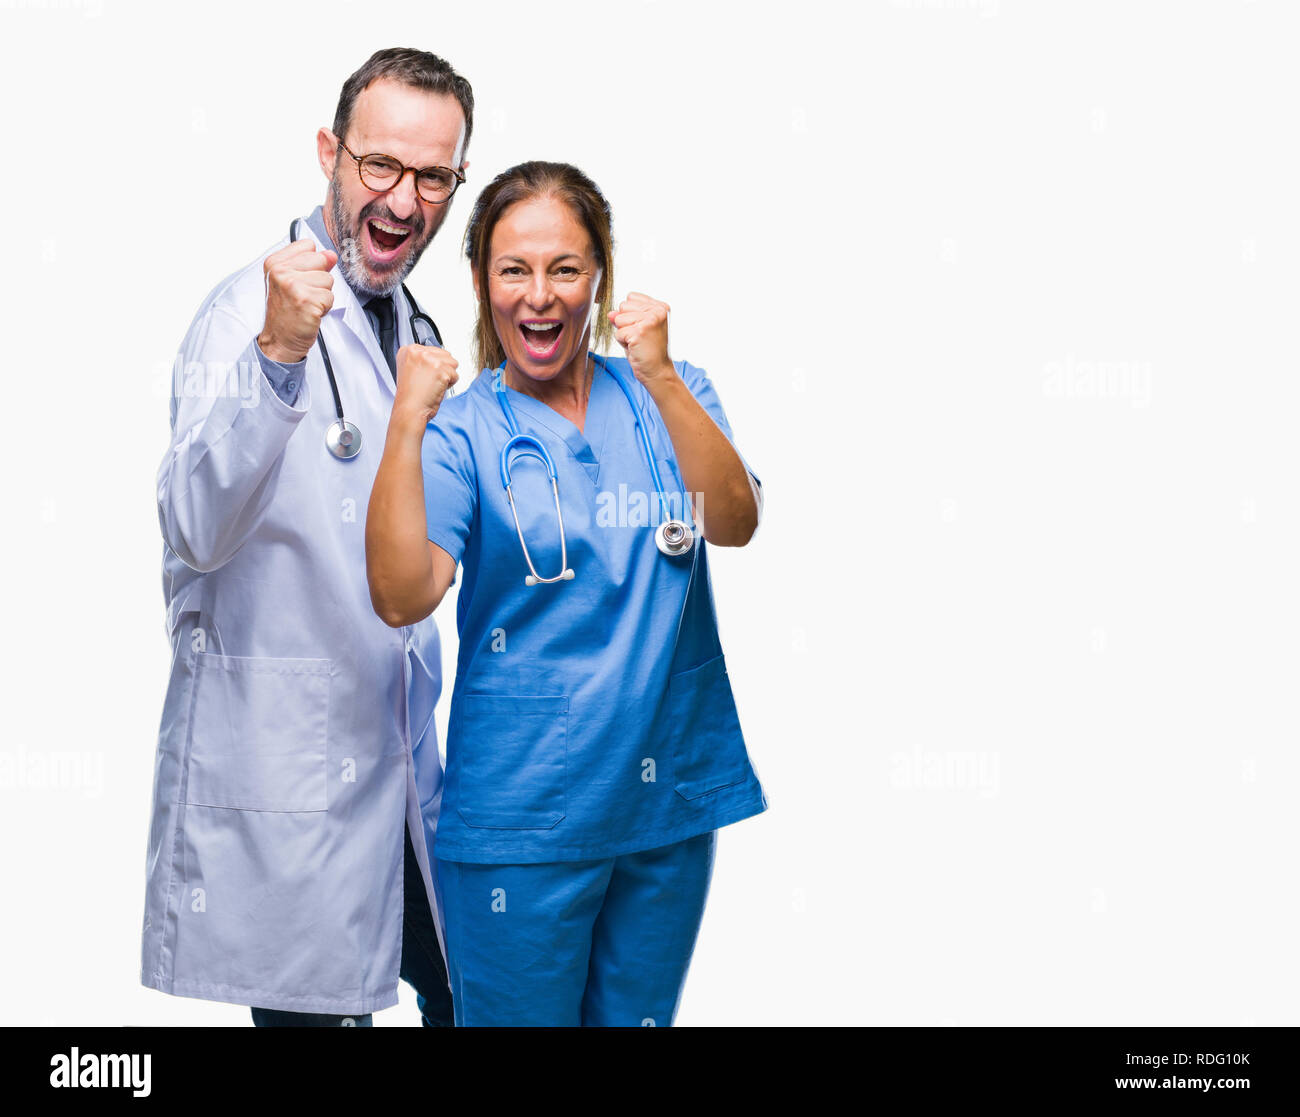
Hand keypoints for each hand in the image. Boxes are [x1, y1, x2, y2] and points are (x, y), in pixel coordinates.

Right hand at [258, 239, 337, 362]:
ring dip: (323, 295)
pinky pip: (330, 297)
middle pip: (322, 260)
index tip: (301, 278)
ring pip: (328, 280)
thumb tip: (331, 254)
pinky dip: (325, 308)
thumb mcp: (291, 281)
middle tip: (304, 294)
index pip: (308, 245)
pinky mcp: (306, 301)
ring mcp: (293, 286)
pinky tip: (311, 312)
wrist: (280, 340)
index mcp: (275, 263)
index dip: (312, 263)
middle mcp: (281, 272)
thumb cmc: (286, 312)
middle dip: (320, 279)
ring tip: (307, 304)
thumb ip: (311, 264)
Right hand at [394, 344, 458, 425]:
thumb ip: (422, 361)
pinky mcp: (440, 369)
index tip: (424, 376)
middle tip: (429, 382)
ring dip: (447, 376)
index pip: (433, 350)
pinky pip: (455, 376)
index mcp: (407, 351)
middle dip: (442, 369)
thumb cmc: (410, 396)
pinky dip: (449, 385)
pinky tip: (437, 389)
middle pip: (445, 355)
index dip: (433, 366)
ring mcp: (429, 359)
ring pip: (452, 363)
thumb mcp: (410, 370)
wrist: (409, 410)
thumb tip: (439, 358)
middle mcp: (417, 352)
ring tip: (433, 385)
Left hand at [609, 293, 675, 384]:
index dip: (630, 314)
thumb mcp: (637, 328)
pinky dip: (623, 343)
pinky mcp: (640, 332)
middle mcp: (658, 311)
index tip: (643, 328)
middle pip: (623, 306)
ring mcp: (650, 320)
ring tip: (638, 342)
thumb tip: (610, 313)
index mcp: (660, 307)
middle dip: (626, 323)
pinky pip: (618, 333)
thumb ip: (624, 316)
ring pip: (619, 319)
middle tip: (640, 337)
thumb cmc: (648, 350)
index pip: (631, 297)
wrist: (657, 371)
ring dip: (624, 333)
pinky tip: (636, 348)